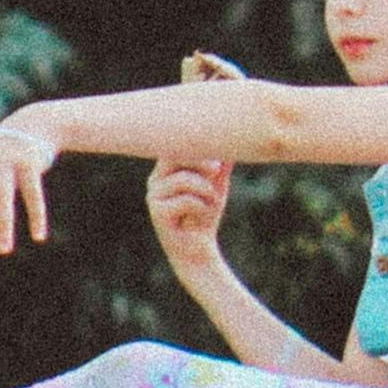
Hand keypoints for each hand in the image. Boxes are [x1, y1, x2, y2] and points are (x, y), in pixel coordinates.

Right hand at [146, 154, 229, 273]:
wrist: (199, 248)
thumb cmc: (205, 213)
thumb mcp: (216, 184)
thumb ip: (221, 163)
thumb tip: (234, 138)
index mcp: (167, 169)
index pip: (175, 145)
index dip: (195, 143)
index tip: (215, 152)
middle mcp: (156, 179)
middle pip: (175, 155)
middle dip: (201, 161)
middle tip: (218, 170)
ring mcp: (154, 195)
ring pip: (184, 179)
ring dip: (206, 189)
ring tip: (213, 201)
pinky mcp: (158, 212)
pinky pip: (186, 200)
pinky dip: (202, 206)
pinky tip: (202, 215)